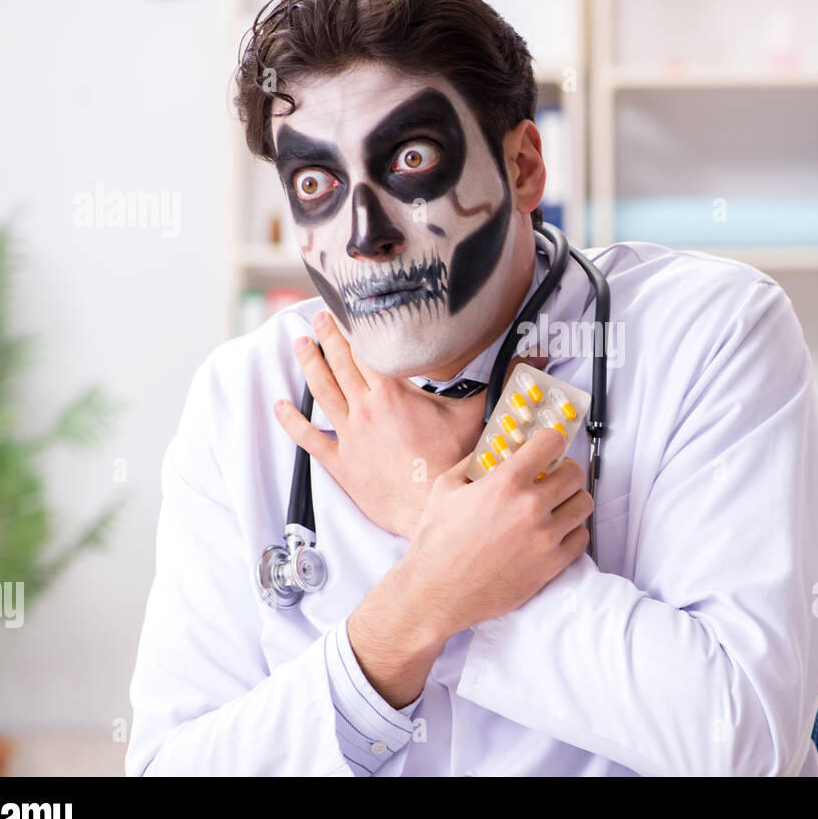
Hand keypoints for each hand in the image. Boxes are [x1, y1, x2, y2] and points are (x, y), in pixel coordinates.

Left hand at [274, 309, 540, 538]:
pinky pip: (309, 436)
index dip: (355, 328)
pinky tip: (281, 406)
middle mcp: (366, 409)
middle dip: (328, 337)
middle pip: (341, 364)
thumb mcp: (478, 418)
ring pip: (322, 392)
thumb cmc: (454, 467)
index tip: (346, 309)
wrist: (430, 510)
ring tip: (300, 344)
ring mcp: (349, 435)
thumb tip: (536, 358)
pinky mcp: (340, 462)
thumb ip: (502, 383)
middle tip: (318, 317)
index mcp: (394, 394)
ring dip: (309, 365)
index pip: (369, 350)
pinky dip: (292, 420)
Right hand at [346, 427, 592, 706]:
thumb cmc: (436, 542)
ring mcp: (545, 537)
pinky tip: (554, 533)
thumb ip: (473, 461)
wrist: (435, 592)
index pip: (551, 442)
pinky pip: (581, 537)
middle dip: (564, 471)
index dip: (550, 441)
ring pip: (584, 504)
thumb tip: (493, 447)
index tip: (547, 448)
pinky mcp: (552, 565)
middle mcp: (531, 507)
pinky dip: (571, 532)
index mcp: (506, 482)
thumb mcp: (446, 487)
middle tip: (552, 478)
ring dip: (571, 501)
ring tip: (555, 507)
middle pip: (575, 473)